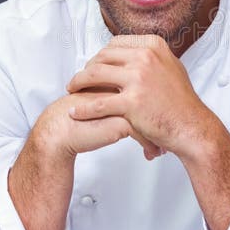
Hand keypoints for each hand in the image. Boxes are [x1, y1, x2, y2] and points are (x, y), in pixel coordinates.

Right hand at [32, 93, 161, 161]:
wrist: (60, 129)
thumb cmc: (80, 116)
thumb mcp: (103, 98)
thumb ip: (119, 93)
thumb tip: (141, 98)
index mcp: (121, 75)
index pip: (150, 86)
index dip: (159, 103)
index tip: (164, 117)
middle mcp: (125, 85)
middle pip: (156, 100)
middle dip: (164, 120)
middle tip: (169, 135)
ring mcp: (126, 101)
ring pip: (154, 117)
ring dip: (159, 135)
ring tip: (162, 147)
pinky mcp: (122, 120)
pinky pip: (145, 133)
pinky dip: (150, 144)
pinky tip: (151, 153)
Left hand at [65, 34, 213, 160]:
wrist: (192, 126)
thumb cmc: (183, 102)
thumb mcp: (171, 66)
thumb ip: (152, 56)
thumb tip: (135, 50)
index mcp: (153, 46)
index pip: (116, 43)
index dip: (101, 55)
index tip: (94, 64)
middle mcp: (145, 57)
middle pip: (102, 57)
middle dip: (87, 68)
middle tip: (80, 79)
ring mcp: (138, 79)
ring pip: (94, 75)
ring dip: (78, 82)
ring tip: (72, 90)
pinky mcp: (132, 102)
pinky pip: (98, 104)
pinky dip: (83, 108)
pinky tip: (75, 112)